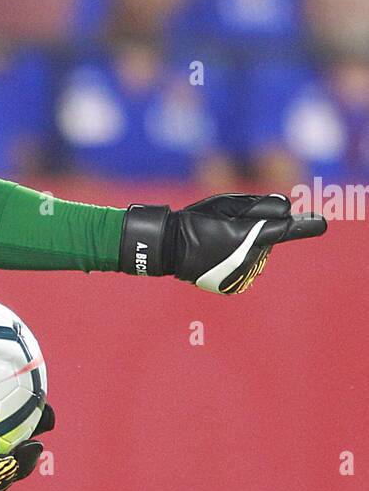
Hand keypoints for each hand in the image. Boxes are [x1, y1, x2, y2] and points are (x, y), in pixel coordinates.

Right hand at [119, 193, 325, 293]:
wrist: (169, 249)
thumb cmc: (196, 221)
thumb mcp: (225, 205)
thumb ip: (258, 206)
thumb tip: (287, 208)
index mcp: (244, 237)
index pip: (279, 229)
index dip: (302, 226)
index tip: (322, 223)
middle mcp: (246, 260)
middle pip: (267, 240)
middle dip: (255, 231)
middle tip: (224, 228)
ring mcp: (241, 275)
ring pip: (258, 254)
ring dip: (246, 247)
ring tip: (218, 242)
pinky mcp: (236, 285)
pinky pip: (248, 268)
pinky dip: (239, 261)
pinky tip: (219, 256)